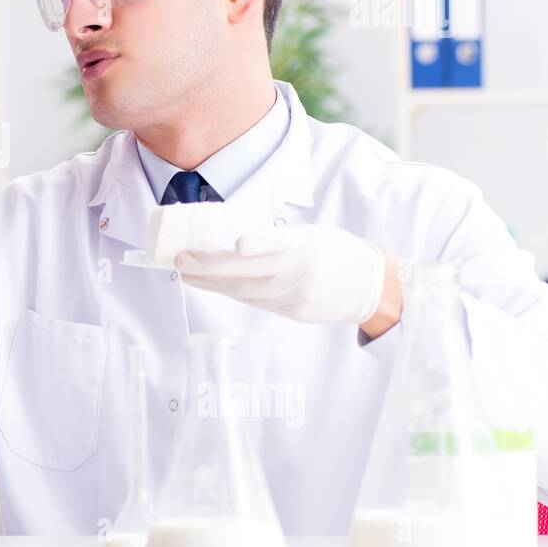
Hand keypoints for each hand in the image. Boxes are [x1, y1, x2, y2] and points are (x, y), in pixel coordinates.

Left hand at [175, 223, 386, 325]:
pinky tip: (209, 284)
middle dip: (211, 267)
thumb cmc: (331, 251)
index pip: (282, 243)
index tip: (240, 245)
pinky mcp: (294, 312)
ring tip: (186, 272)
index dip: (261, 244)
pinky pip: (255, 302)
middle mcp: (301, 271)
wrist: (367, 285)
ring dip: (211, 282)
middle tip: (181, 259)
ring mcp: (297, 295)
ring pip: (246, 291)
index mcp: (307, 244)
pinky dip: (229, 292)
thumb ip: (274, 241)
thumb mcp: (308, 234)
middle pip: (252, 272)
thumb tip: (229, 248)